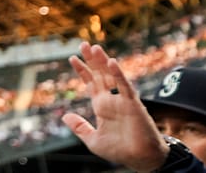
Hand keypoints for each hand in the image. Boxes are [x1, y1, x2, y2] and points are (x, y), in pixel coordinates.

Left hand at [60, 42, 168, 172]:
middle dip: (92, 60)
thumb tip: (64, 117)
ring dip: (103, 62)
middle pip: (100, 75)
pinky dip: (118, 75)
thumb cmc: (120, 151)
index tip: (72, 58)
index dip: (82, 70)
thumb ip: (80, 127)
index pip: (91, 83)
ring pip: (112, 76)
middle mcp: (111, 99)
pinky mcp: (133, 104)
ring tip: (94, 48)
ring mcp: (122, 100)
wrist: (140, 160)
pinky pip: (125, 87)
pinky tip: (111, 62)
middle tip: (83, 44)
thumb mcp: (93, 140)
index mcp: (102, 106)